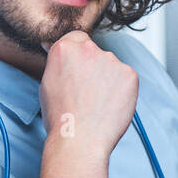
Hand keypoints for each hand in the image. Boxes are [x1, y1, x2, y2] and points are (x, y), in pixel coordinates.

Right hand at [38, 31, 137, 156]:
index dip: (79, 55)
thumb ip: (58, 63)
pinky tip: (110, 104)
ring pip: (111, 65)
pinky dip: (121, 89)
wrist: (80, 139)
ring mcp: (111, 61)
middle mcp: (89, 49)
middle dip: (93, 68)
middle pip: (95, 52)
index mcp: (65, 48)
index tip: (80, 67)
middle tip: (87, 92)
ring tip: (97, 102)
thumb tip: (56, 49)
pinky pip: (126, 77)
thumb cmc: (61, 117)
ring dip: (107, 78)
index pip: (77, 38)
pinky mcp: (129, 74)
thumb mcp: (48, 82)